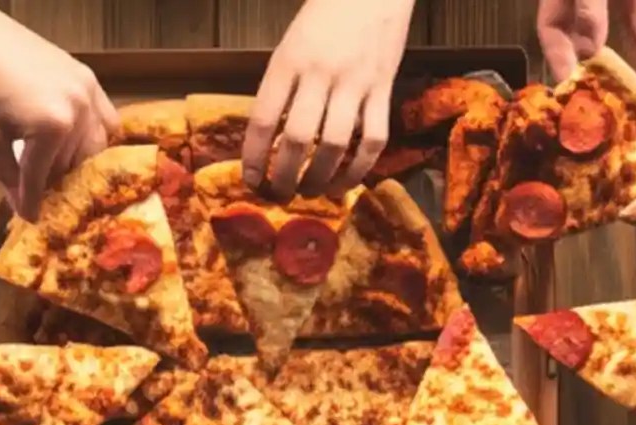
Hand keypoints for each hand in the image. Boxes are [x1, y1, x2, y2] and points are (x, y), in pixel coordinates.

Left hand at [0, 0, 119, 219]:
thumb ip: (8, 176)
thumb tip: (22, 208)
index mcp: (52, 127)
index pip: (43, 177)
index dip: (34, 201)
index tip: (31, 218)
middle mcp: (78, 110)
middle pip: (74, 164)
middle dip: (56, 182)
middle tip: (41, 194)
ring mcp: (87, 92)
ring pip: (94, 145)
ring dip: (75, 161)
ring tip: (56, 170)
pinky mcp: (88, 78)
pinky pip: (105, 117)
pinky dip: (96, 135)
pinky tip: (79, 144)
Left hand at [241, 0, 414, 199]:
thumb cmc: (325, 15)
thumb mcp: (291, 44)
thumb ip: (283, 86)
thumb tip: (270, 139)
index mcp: (288, 61)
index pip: (264, 119)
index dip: (254, 157)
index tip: (251, 180)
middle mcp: (320, 73)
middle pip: (297, 139)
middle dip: (284, 176)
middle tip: (280, 195)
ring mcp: (355, 82)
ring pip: (334, 145)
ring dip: (320, 178)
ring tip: (310, 192)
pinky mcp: (384, 88)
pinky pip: (373, 139)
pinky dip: (359, 168)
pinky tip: (346, 182)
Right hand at [538, 0, 635, 81]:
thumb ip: (588, 7)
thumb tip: (590, 49)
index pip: (551, 30)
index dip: (556, 59)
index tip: (568, 88)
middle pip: (577, 37)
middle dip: (587, 66)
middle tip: (596, 96)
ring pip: (612, 31)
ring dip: (620, 58)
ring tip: (624, 89)